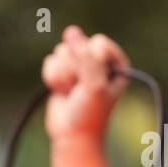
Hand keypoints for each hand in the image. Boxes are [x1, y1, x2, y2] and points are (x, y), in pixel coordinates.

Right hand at [41, 25, 130, 142]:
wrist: (73, 135)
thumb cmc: (90, 113)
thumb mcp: (94, 85)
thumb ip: (85, 57)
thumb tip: (71, 31)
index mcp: (117, 62)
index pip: (98, 43)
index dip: (91, 63)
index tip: (95, 82)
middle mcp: (99, 61)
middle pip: (78, 45)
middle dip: (75, 70)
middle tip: (81, 90)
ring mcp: (79, 65)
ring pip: (62, 52)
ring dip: (64, 76)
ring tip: (73, 92)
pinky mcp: (62, 71)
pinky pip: (50, 61)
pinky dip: (53, 79)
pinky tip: (62, 92)